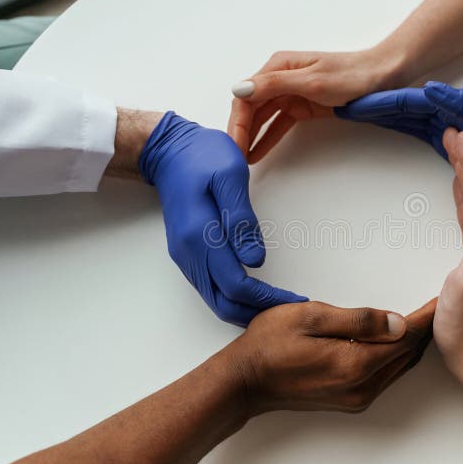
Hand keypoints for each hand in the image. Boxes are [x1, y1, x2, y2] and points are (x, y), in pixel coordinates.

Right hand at [138, 112, 305, 324]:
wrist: (168, 151)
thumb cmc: (203, 157)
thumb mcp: (229, 176)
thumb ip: (241, 220)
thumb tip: (255, 261)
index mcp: (200, 236)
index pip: (236, 285)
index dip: (266, 299)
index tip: (293, 301)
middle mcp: (189, 254)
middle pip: (222, 303)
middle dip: (256, 312)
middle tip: (289, 310)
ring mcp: (186, 256)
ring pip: (214, 299)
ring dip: (244, 307)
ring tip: (276, 304)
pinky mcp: (188, 253)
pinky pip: (210, 286)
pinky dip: (233, 296)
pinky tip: (254, 292)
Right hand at [228, 47, 405, 162]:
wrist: (382, 76)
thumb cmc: (351, 75)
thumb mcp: (311, 80)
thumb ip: (274, 85)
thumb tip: (240, 90)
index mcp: (277, 66)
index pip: (246, 97)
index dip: (236, 122)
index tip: (233, 145)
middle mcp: (279, 78)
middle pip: (250, 108)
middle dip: (240, 132)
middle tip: (233, 159)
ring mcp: (290, 92)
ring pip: (262, 117)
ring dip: (251, 137)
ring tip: (241, 160)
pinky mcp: (301, 106)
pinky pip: (278, 124)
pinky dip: (267, 138)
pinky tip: (257, 153)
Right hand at [229, 299, 435, 413]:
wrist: (244, 381)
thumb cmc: (270, 344)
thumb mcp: (312, 317)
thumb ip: (358, 319)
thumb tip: (397, 321)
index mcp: (355, 364)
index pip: (404, 337)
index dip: (424, 316)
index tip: (439, 299)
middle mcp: (361, 387)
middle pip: (406, 354)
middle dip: (422, 328)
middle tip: (434, 304)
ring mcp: (357, 397)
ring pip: (398, 367)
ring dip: (410, 343)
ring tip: (421, 318)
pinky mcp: (350, 400)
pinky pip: (385, 375)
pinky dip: (395, 356)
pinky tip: (394, 340)